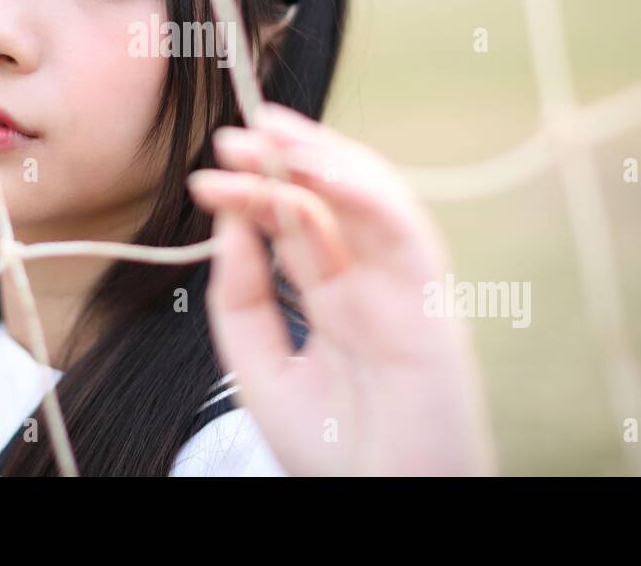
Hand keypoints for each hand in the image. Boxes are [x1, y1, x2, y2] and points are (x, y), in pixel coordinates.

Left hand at [189, 102, 496, 475]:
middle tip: (231, 136)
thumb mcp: (259, 365)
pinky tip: (315, 168)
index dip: (256, 189)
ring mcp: (401, 284)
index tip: (210, 172)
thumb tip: (230, 222)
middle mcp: (371, 282)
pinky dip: (361, 190)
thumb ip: (240, 294)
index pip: (296, 222)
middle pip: (330, 198)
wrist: (386, 504)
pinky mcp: (430, 298)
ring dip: (319, 157)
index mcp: (335, 298)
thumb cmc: (332, 453)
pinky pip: (401, 228)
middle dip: (283, 158)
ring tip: (266, 135)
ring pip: (370, 197)